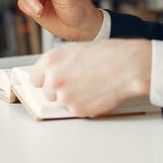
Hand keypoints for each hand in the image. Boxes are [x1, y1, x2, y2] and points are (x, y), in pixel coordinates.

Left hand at [28, 39, 151, 116]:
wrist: (128, 66)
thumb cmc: (108, 54)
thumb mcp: (77, 50)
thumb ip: (60, 63)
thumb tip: (54, 74)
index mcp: (52, 60)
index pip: (35, 78)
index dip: (45, 80)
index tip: (50, 82)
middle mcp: (54, 79)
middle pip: (48, 93)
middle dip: (60, 90)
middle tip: (78, 83)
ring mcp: (65, 96)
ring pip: (63, 103)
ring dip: (74, 98)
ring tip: (92, 85)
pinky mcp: (78, 110)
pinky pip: (77, 111)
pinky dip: (86, 105)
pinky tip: (97, 93)